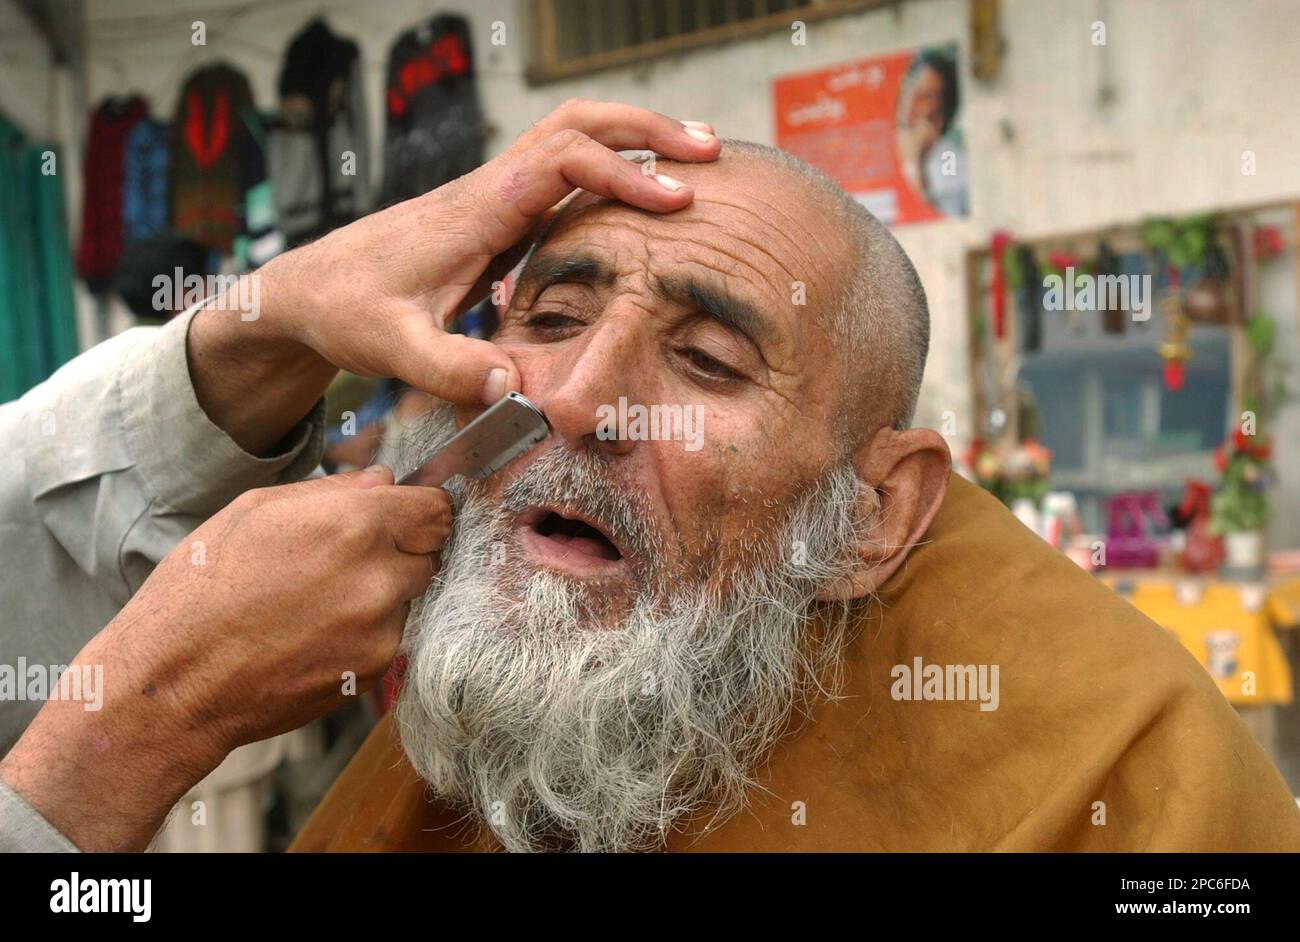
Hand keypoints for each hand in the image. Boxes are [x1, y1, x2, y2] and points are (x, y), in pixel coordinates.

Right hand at [0, 466, 447, 850]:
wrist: (176, 681)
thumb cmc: (203, 586)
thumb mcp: (256, 511)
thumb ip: (334, 491)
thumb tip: (384, 480)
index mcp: (354, 525)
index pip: (436, 509)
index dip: (419, 509)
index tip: (400, 515)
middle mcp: (378, 578)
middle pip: (430, 552)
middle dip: (401, 548)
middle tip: (350, 557)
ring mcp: (380, 631)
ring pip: (410, 596)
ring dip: (384, 591)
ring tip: (320, 599)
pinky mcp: (373, 671)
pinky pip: (391, 636)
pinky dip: (366, 631)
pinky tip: (314, 632)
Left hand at [187, 101, 719, 452]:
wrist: (307, 289)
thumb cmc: (347, 312)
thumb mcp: (392, 349)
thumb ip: (450, 369)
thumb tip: (517, 389)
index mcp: (476, 210)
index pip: (562, 160)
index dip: (624, 175)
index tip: (677, 204)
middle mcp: (490, 192)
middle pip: (576, 124)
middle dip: (646, 129)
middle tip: (710, 151)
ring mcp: (493, 200)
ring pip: (572, 141)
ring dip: (633, 142)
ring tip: (693, 162)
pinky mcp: (494, 218)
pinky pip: (562, 176)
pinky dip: (609, 172)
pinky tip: (638, 198)